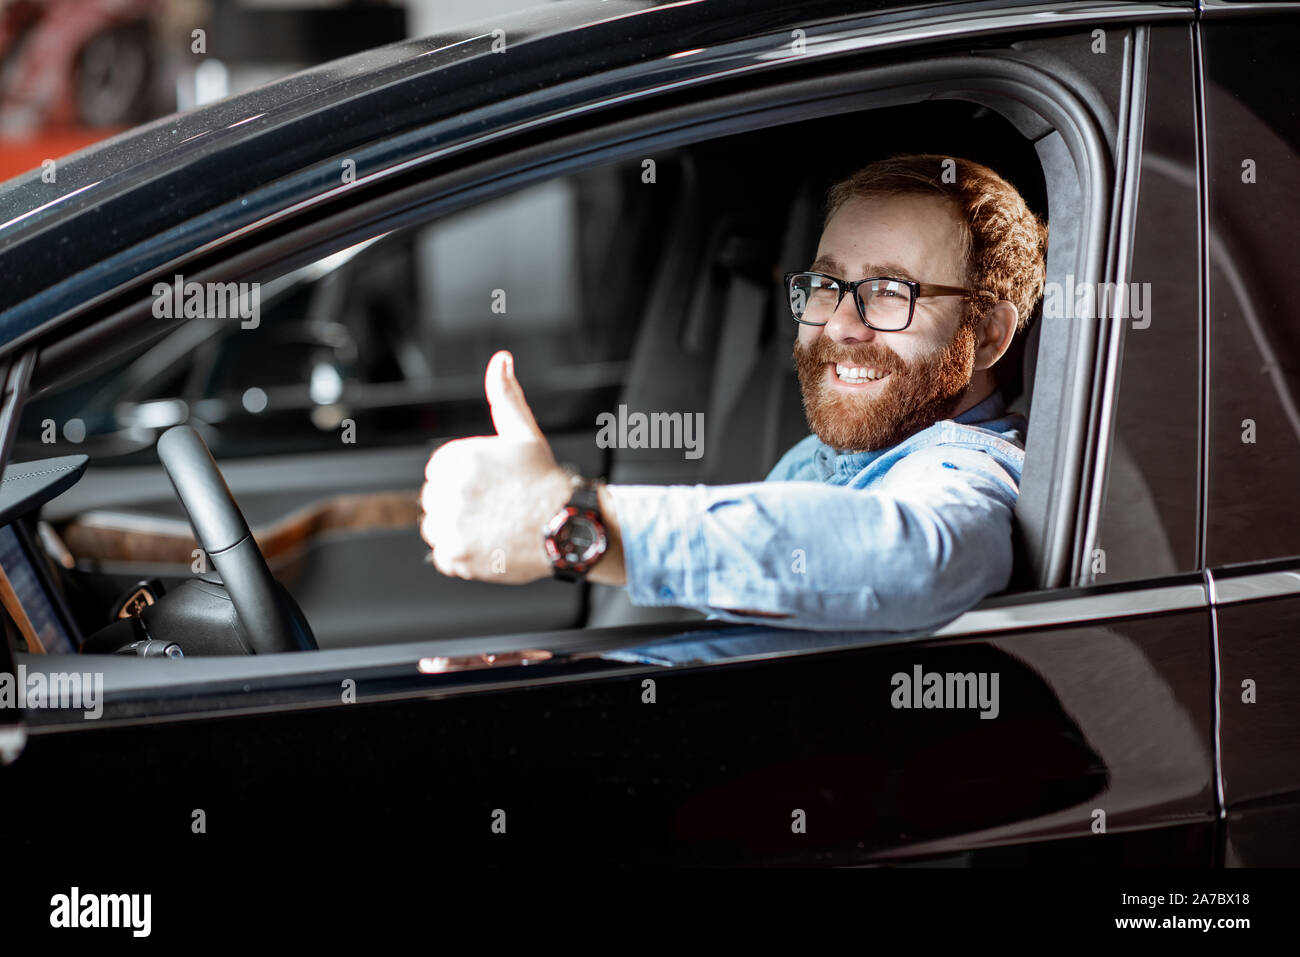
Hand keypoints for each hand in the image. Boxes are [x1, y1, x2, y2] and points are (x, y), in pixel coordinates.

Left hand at [419, 351, 571, 582]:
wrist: (569, 527)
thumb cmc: (546, 482)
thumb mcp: (524, 432)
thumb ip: (504, 396)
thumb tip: (500, 360)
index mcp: (458, 457)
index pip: (438, 472)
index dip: (466, 480)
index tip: (491, 487)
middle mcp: (449, 489)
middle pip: (436, 500)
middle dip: (461, 506)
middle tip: (496, 509)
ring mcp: (450, 524)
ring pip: (437, 528)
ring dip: (459, 532)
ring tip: (494, 527)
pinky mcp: (454, 554)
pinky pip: (444, 556)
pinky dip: (464, 557)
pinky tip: (490, 545)